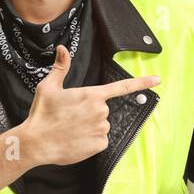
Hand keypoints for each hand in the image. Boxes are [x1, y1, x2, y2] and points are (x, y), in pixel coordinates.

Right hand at [19, 46, 160, 166]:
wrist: (37, 142)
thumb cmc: (42, 114)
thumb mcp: (48, 87)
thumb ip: (60, 68)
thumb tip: (62, 49)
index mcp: (91, 95)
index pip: (121, 87)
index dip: (141, 82)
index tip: (157, 80)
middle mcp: (100, 111)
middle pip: (103, 110)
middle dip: (90, 112)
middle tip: (71, 117)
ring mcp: (101, 128)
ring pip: (101, 125)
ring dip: (90, 127)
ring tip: (71, 129)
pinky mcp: (100, 144)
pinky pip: (100, 140)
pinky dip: (90, 141)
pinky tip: (76, 140)